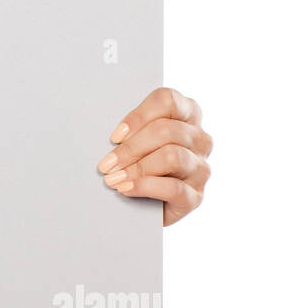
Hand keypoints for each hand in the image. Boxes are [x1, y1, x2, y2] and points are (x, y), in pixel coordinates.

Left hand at [97, 86, 211, 225]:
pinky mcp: (196, 196)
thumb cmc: (136, 164)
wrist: (141, 207)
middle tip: (106, 163)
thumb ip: (131, 130)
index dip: (138, 116)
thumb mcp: (134, 140)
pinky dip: (145, 187)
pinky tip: (126, 188)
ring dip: (137, 168)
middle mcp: (200, 139)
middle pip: (167, 130)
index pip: (167, 100)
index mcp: (187, 114)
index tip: (115, 136)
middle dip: (131, 148)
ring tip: (113, 178)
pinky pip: (174, 188)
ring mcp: (201, 168)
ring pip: (173, 156)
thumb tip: (113, 134)